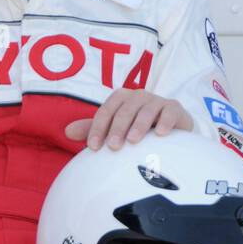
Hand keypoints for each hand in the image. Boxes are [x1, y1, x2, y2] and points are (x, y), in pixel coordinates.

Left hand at [64, 92, 194, 149]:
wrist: (170, 132)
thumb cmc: (137, 131)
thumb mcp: (115, 129)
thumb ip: (93, 129)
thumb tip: (67, 131)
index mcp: (121, 99)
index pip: (106, 110)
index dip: (98, 127)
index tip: (93, 147)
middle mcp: (139, 96)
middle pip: (125, 109)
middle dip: (118, 128)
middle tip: (113, 147)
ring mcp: (158, 101)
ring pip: (147, 109)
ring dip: (139, 125)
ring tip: (133, 142)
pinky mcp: (175, 108)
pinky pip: (170, 112)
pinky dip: (166, 122)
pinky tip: (161, 135)